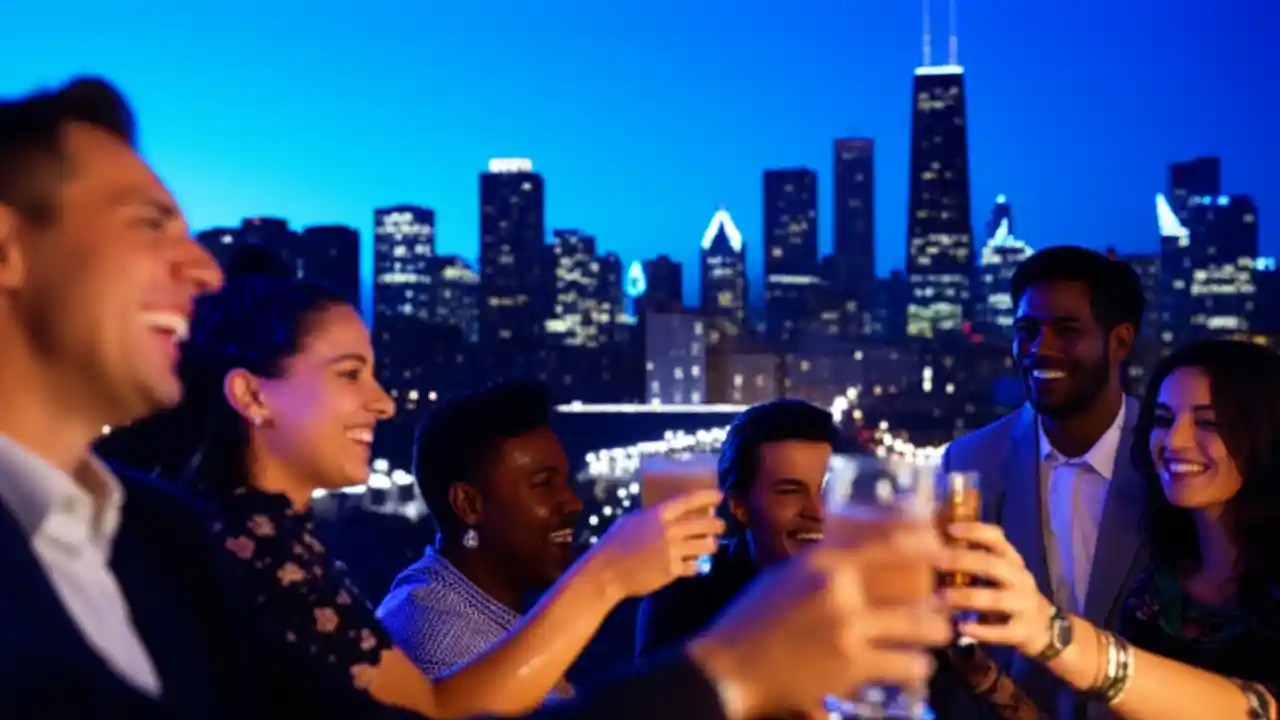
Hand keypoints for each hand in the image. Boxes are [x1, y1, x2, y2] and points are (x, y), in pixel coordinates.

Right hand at [583, 488, 723, 598]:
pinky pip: (695, 566)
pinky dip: (695, 565)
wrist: (607, 571)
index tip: (720, 496)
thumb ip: (652, 517)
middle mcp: (669, 531)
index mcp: (659, 514)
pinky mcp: (672, 570)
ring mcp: (673, 551)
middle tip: (720, 526)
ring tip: (709, 545)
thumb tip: (667, 514)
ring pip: (707, 546)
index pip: (690, 500)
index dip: (708, 496)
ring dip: (711, 545)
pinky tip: (693, 564)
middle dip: (718, 525)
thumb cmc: (614, 543)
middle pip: (707, 524)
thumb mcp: (632, 521)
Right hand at [687, 521, 951, 718]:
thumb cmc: (755, 617)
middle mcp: (838, 587)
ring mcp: (847, 626)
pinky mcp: (852, 664)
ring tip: (938, 635)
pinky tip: (917, 665)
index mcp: (822, 559)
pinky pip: (905, 664)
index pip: (886, 542)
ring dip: (935, 633)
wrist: (731, 664)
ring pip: (918, 627)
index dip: (923, 542)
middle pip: (913, 588)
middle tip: (944, 605)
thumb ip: (821, 564)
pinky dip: (917, 665)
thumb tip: (852, 551)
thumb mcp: (787, 576)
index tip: (941, 545)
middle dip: (937, 600)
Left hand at [937, 522, 1055, 656]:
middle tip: (933, 562)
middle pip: (992, 565)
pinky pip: (1000, 631)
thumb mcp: (1001, 574)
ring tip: (939, 598)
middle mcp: (1021, 579)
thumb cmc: (1010, 595)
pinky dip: (979, 630)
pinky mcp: (1023, 631)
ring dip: (964, 597)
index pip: (997, 538)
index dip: (975, 531)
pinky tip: (960, 627)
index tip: (950, 529)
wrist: (1044, 629)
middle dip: (961, 561)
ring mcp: (1024, 605)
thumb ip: (978, 560)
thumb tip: (937, 543)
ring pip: (994, 598)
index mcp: (1013, 561)